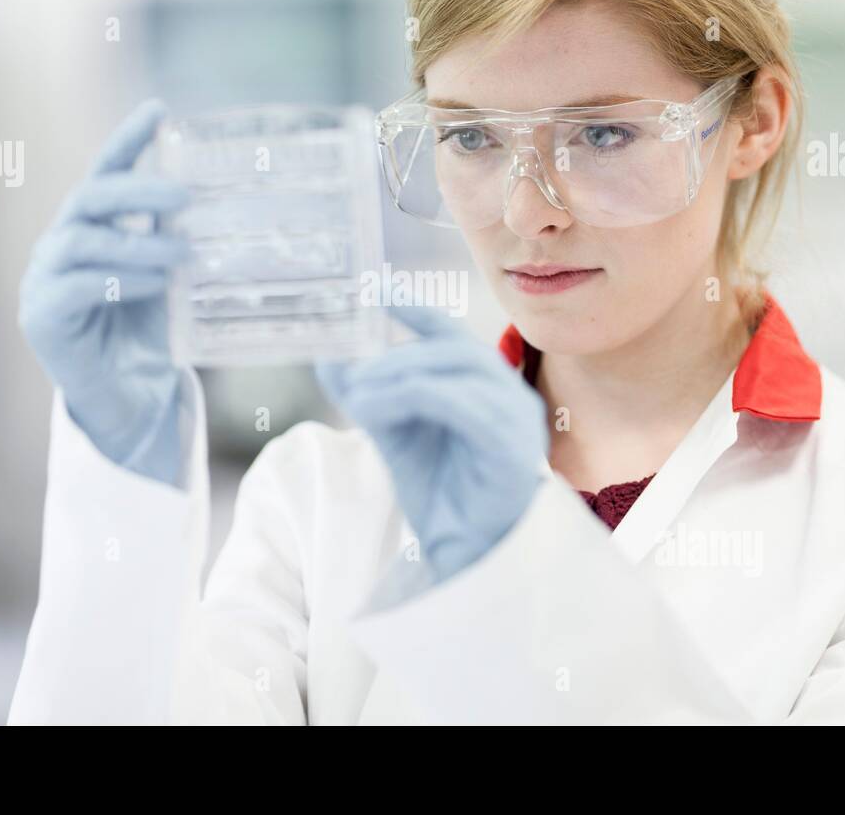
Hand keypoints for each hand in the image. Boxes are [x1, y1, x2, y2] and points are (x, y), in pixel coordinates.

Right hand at [18, 100, 192, 484]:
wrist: (125, 398)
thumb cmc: (145, 332)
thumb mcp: (164, 275)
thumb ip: (170, 238)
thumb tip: (211, 199)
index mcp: (87, 227)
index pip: (105, 172)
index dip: (128, 141)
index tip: (158, 110)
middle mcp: (58, 246)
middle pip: (88, 197)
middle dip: (136, 188)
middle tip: (183, 193)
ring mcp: (42, 280)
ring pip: (84, 241)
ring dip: (137, 243)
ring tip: (181, 252)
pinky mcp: (42, 317)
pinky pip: (77, 287)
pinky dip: (119, 280)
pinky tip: (154, 285)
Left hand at [315, 305, 549, 581]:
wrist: (469, 556)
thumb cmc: (443, 495)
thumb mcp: (394, 435)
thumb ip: (367, 395)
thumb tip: (328, 356)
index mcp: (486, 387)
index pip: (452, 334)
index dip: (415, 308)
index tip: (375, 288)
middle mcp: (509, 395)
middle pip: (451, 348)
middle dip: (395, 354)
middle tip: (351, 376)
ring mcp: (516, 419)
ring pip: (454, 370)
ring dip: (397, 375)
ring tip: (358, 397)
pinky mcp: (510, 447)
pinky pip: (458, 404)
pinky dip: (410, 398)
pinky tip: (375, 413)